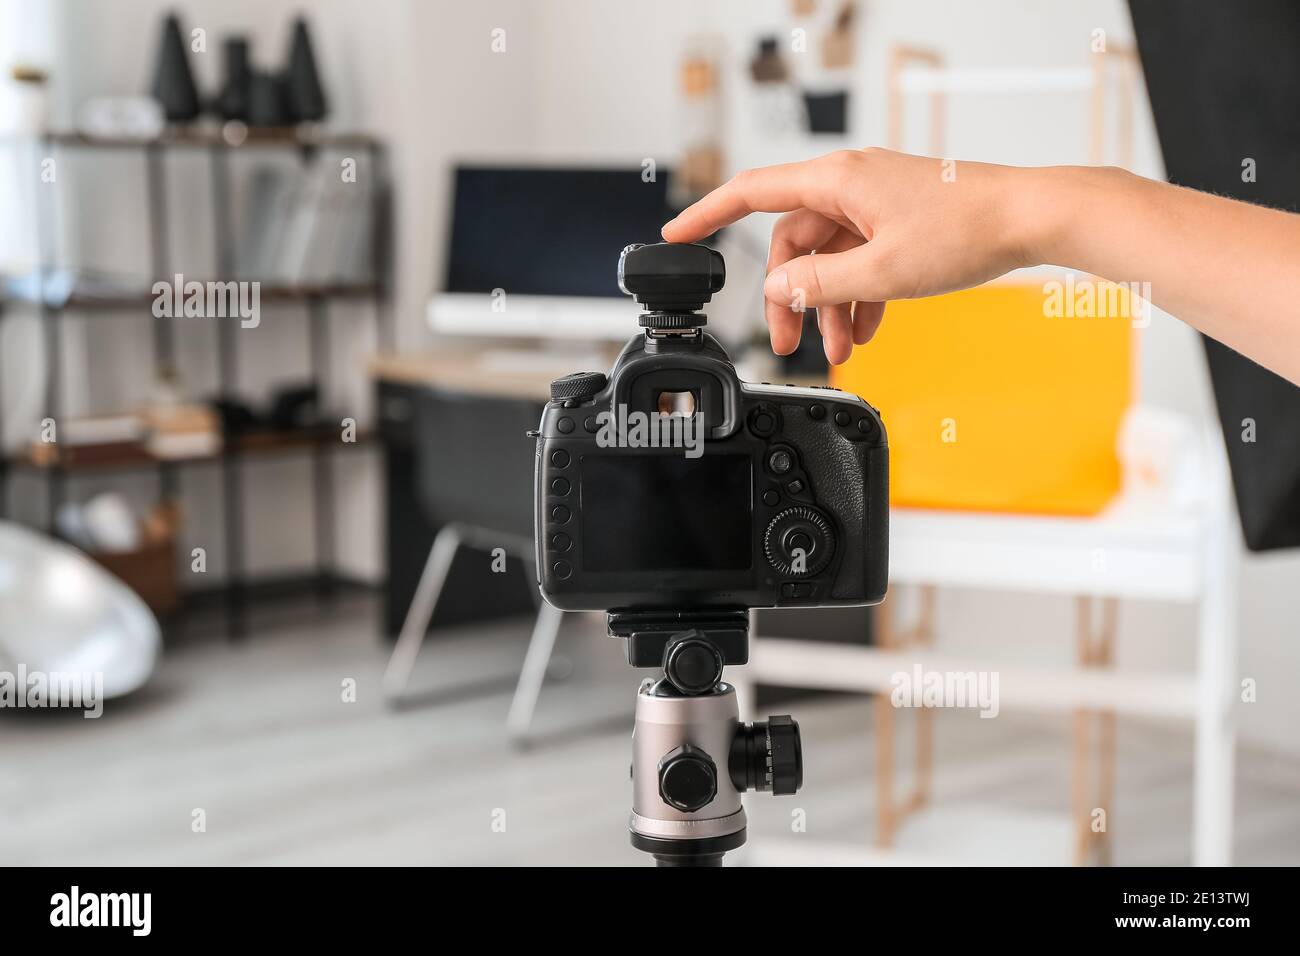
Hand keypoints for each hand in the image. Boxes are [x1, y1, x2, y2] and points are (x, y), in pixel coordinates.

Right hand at [662, 149, 1035, 363]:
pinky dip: (858, 296)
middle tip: (789, 343)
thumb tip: (776, 290)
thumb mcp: (881, 271)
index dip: (706, 216)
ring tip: (839, 350)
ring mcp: (874, 204)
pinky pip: (859, 261)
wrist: (1029, 220)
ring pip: (828, 260)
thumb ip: (819, 284)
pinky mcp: (896, 221)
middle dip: (790, 299)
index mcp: (836, 181)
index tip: (675, 236)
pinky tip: (867, 330)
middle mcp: (849, 186)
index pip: (750, 194)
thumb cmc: (966, 230)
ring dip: (829, 307)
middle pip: (792, 245)